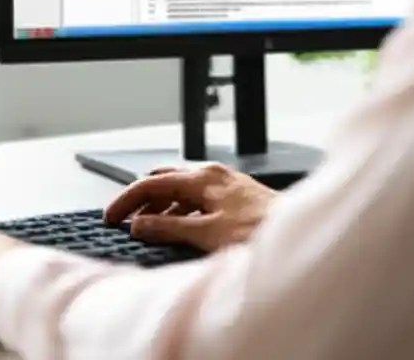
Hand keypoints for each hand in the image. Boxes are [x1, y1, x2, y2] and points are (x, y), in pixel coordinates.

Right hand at [104, 163, 277, 251]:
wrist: (303, 237)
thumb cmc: (262, 233)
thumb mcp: (208, 235)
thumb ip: (169, 228)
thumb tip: (138, 225)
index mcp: (203, 178)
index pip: (151, 183)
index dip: (126, 200)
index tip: (110, 217)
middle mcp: (213, 176)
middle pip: (164, 181)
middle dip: (142, 200)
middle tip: (126, 221)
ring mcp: (225, 185)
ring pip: (181, 192)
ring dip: (161, 209)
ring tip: (149, 230)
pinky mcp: (236, 198)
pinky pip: (197, 201)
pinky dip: (180, 213)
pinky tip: (179, 231)